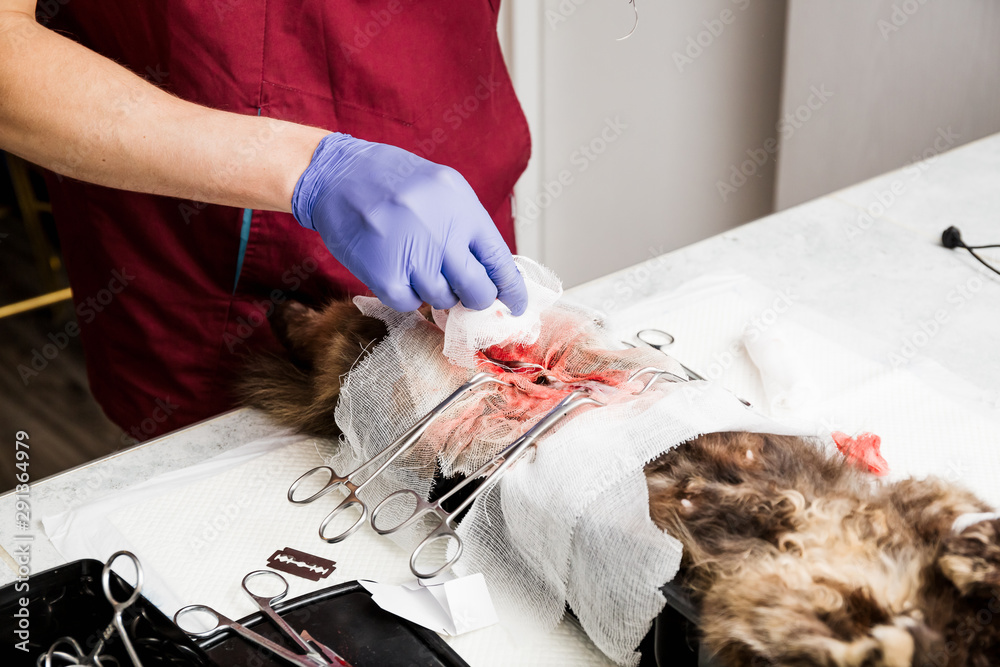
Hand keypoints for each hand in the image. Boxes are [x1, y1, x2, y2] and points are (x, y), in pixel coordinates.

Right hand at [292, 133, 526, 314]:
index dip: (511, 290)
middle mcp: (442, 234)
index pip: (500, 262)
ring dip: (435, 290)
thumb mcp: (443, 189)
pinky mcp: (384, 276)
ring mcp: (412, 257)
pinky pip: (410, 304)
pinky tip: (396, 268)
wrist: (337, 176)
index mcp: (463, 210)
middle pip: (477, 291)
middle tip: (465, 292)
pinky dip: (406, 294)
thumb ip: (469, 228)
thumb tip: (493, 274)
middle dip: (475, 298)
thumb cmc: (394, 182)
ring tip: (417, 263)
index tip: (517, 306)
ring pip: (443, 300)